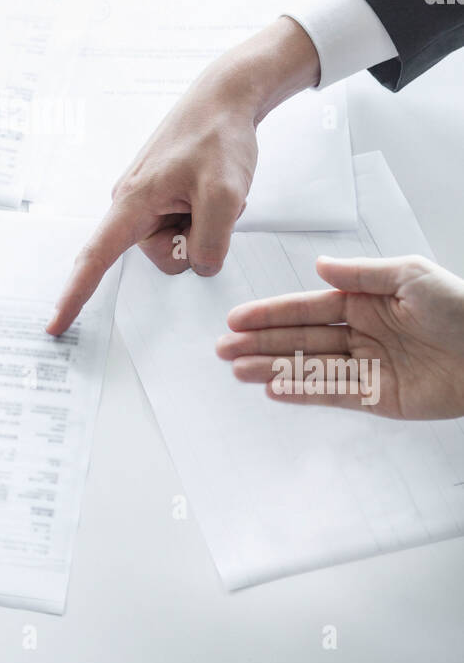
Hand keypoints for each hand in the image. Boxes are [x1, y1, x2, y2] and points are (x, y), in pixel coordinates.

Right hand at [47, 17, 318, 334]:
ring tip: (215, 190)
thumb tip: (200, 266)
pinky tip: (213, 189)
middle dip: (196, 239)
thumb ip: (211, 243)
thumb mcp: (226, 194)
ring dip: (206, 224)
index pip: (97, 257)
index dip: (75, 295)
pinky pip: (184, 225)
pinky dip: (206, 214)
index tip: (55, 325)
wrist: (224, 99)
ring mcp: (147, 200)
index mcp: (134, 201)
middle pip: (163, 254)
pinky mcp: (162, 197)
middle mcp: (132, 203)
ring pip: (179, 241)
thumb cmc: (218, 137)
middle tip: (216, 202)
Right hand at [217, 255, 463, 419]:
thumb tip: (320, 266)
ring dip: (273, 367)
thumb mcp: (410, 275)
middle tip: (223, 349)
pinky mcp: (381, 396)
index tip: (237, 318)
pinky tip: (275, 387)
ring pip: (310, 367)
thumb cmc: (461, 307)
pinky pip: (334, 392)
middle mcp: (362, 331)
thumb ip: (361, 274)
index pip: (307, 307)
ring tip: (238, 370)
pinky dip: (303, 390)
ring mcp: (369, 365)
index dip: (271, 313)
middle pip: (300, 339)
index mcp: (365, 300)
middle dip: (260, 343)